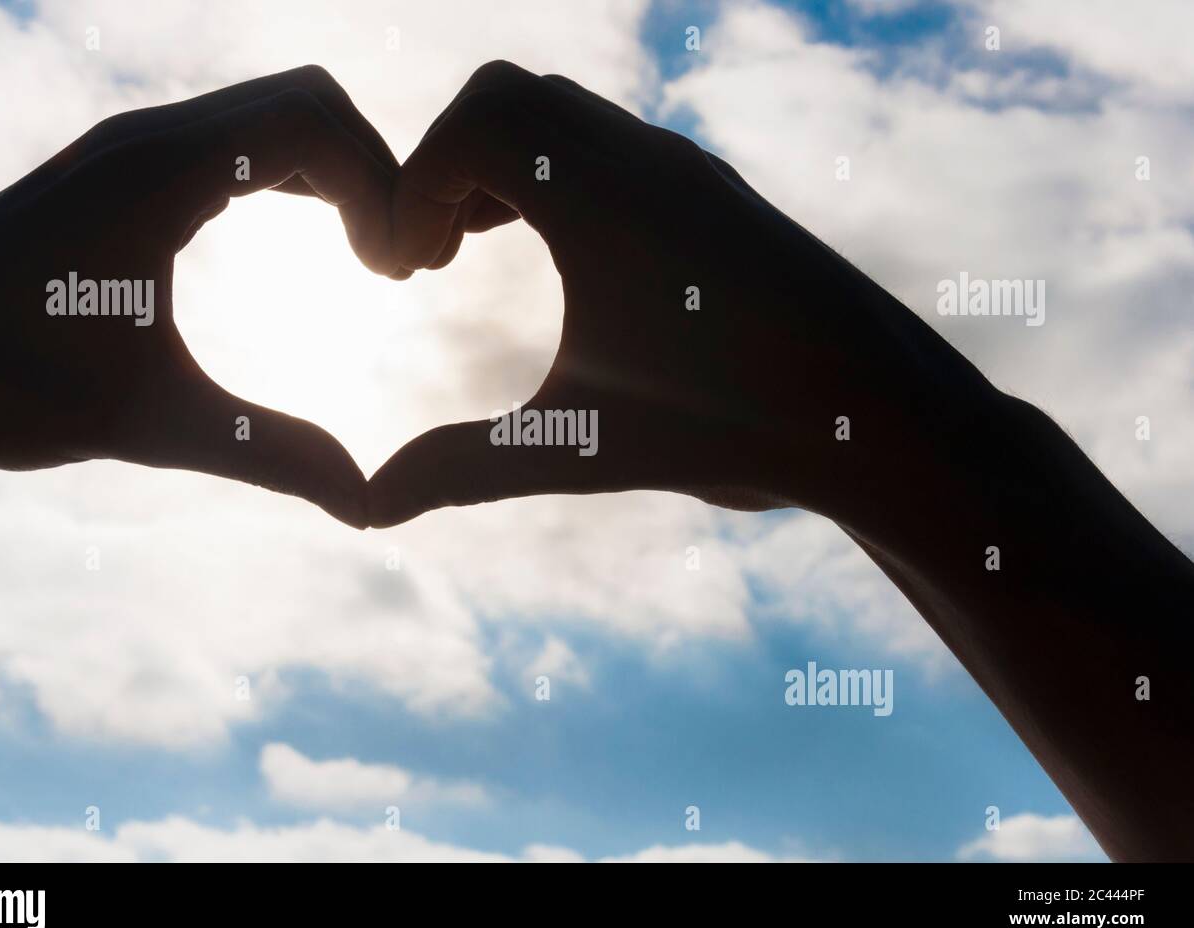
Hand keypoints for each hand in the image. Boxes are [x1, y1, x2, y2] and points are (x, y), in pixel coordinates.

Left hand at [0, 66, 401, 527]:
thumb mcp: (150, 423)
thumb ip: (270, 453)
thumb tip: (368, 505)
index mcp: (159, 174)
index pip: (314, 124)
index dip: (381, 187)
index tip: (396, 276)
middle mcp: (148, 139)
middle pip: (308, 102)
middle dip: (373, 173)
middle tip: (393, 268)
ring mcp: (133, 149)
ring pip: (275, 116)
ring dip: (336, 175)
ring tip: (368, 263)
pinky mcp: (124, 171)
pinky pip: (237, 144)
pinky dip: (293, 181)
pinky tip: (308, 250)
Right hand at [368, 61, 993, 527]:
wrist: (882, 418)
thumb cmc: (735, 428)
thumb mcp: (582, 448)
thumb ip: (463, 469)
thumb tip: (366, 509)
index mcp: (603, 198)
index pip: (475, 122)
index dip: (412, 187)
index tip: (402, 274)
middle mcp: (647, 162)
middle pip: (512, 96)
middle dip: (449, 165)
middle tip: (431, 258)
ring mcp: (688, 174)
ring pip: (568, 118)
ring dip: (506, 170)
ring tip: (475, 255)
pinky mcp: (716, 200)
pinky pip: (614, 148)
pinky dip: (559, 181)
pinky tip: (563, 265)